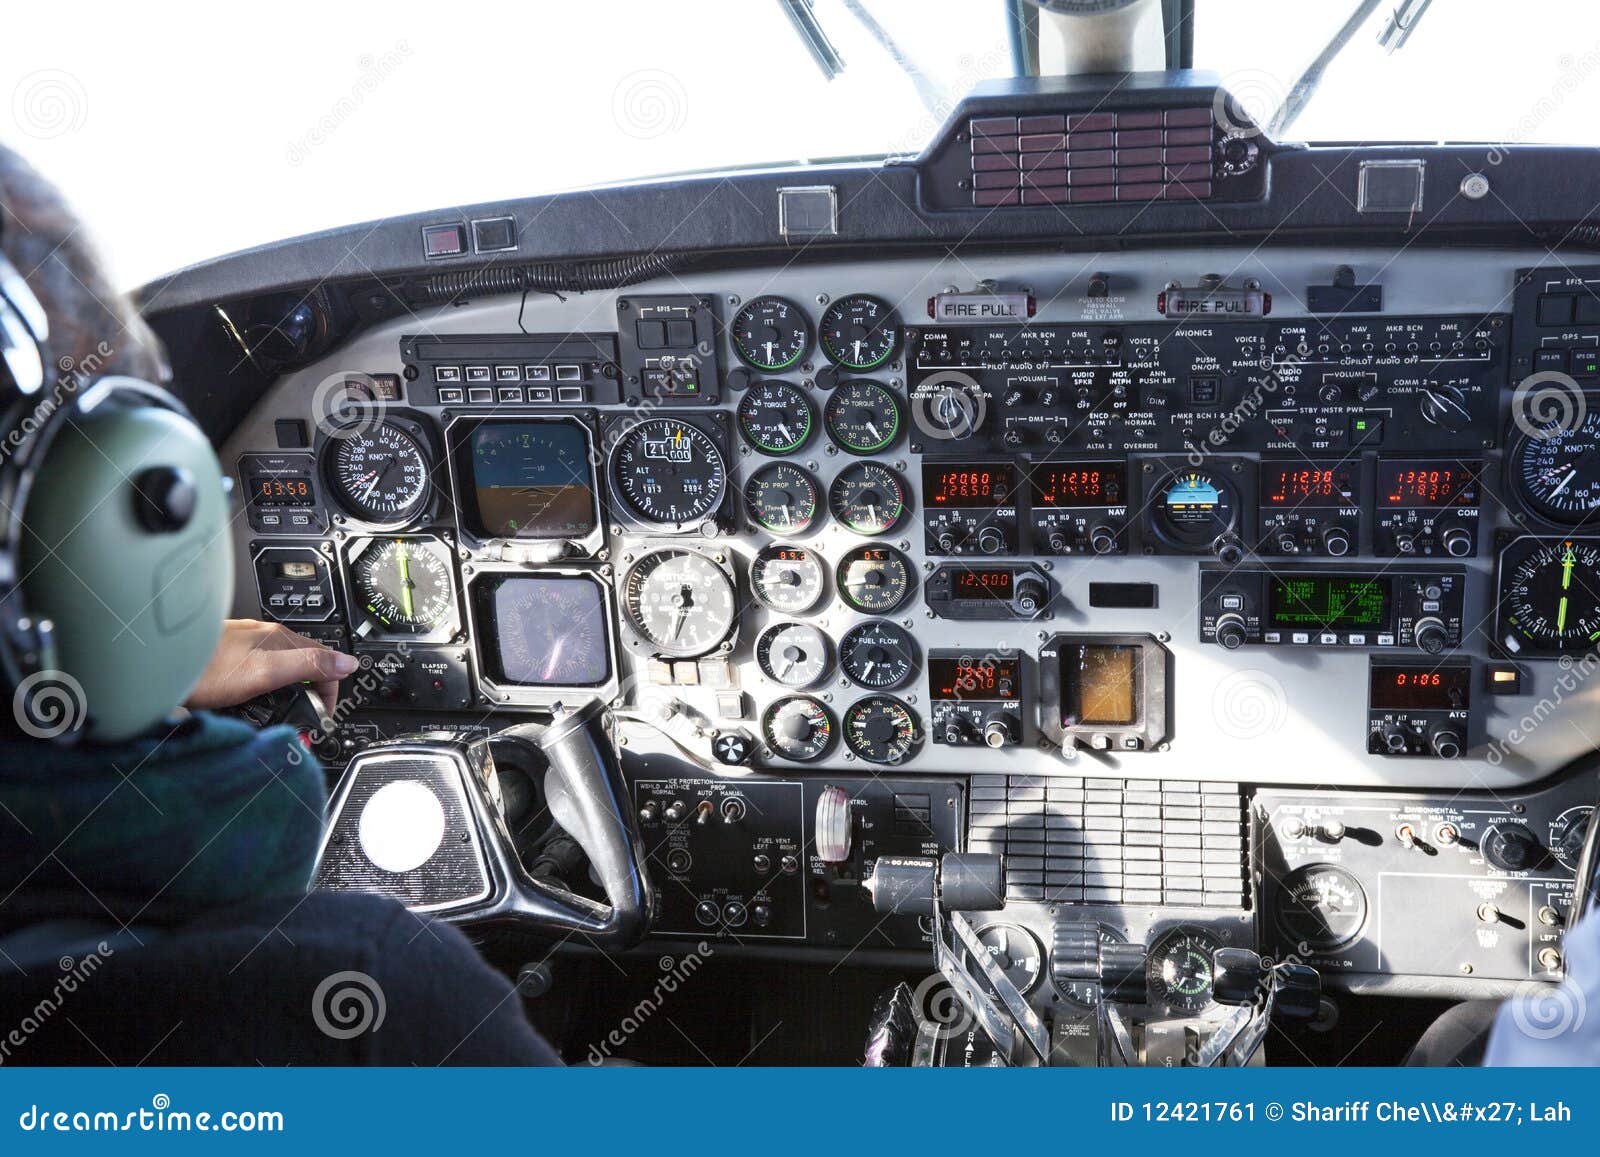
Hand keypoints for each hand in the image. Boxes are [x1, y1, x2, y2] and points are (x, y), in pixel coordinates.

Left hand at [186, 619, 358, 712]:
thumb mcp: (265, 671)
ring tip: (282, 713)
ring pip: (279, 669)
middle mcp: (263, 638)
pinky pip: (257, 673)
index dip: (329, 690)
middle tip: (306, 718)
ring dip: (287, 691)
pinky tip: (252, 701)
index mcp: (278, 638)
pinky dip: (264, 690)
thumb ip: (308, 664)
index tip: (323, 715)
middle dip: (309, 691)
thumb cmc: (204, 669)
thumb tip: (347, 663)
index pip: (324, 660)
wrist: (157, 668)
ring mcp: (243, 646)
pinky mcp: (225, 658)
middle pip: (302, 664)